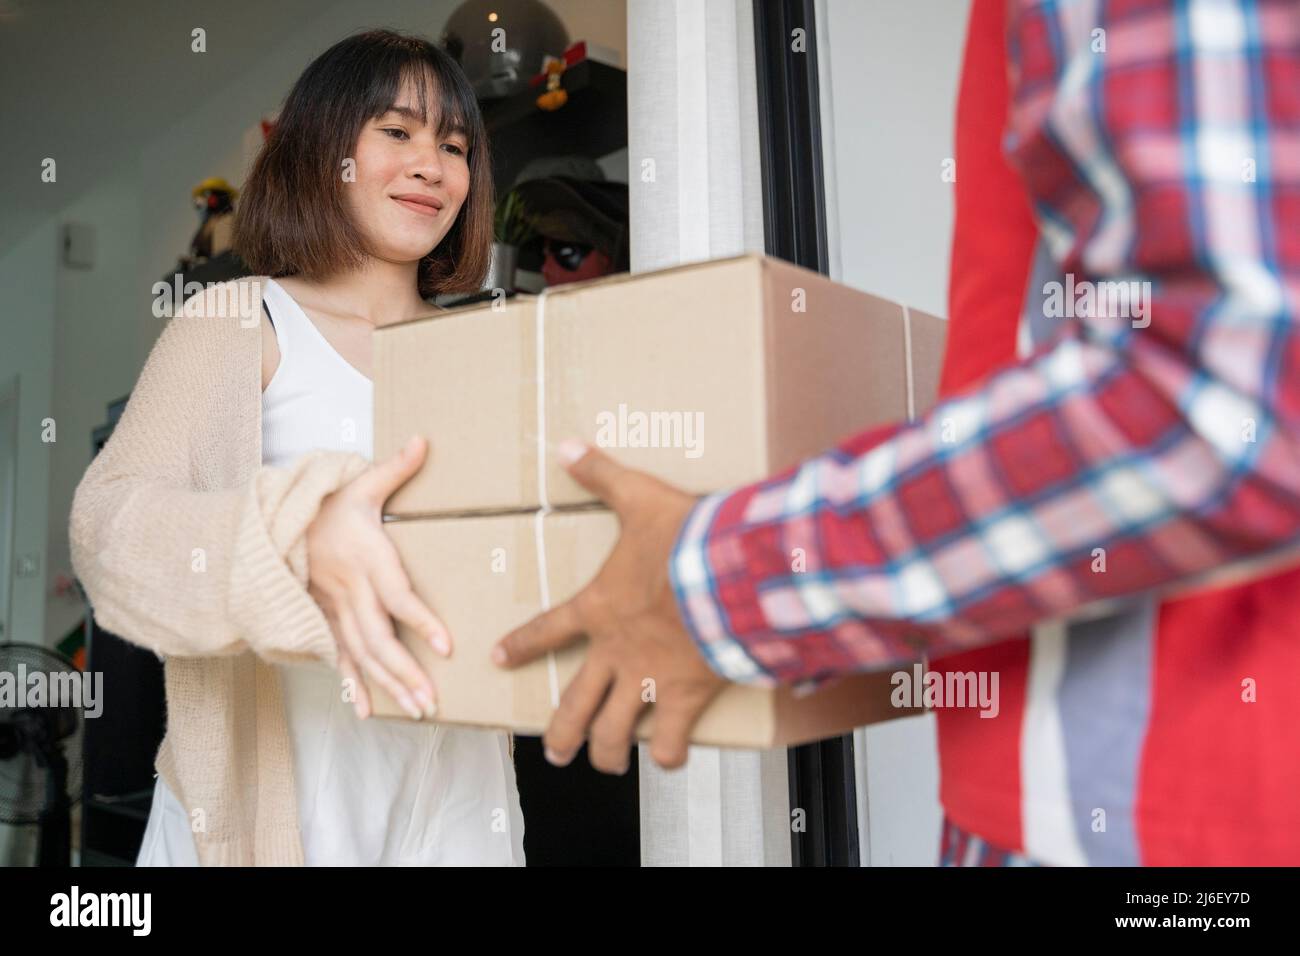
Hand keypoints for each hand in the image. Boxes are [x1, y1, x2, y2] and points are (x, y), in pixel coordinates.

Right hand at [306, 434, 449, 720]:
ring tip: (416, 710)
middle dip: (406, 671)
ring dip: (388, 684)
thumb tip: (424, 440)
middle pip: (379, 638)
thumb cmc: (324, 504)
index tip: (446, 645)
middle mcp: (351, 590)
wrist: (270, 524)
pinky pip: (338, 657)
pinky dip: (352, 685)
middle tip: (432, 700)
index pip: (398, 596)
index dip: (421, 621)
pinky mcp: (323, 619)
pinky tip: (369, 712)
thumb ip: (395, 468)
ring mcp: (334, 609)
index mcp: (366, 558)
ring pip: (362, 654)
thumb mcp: (359, 483)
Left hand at [492, 441, 728, 772]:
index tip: (499, 659)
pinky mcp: (686, 696)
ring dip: (606, 753)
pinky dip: (671, 754)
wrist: (727, 573)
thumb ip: (602, 474)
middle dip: (560, 734)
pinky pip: (672, 740)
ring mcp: (648, 680)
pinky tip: (671, 759)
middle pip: (574, 706)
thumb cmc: (685, 539)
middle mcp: (615, 653)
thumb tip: (569, 445)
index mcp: (598, 607)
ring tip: (605, 764)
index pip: (546, 630)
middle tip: (554, 752)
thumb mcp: (639, 497)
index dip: (521, 645)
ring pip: (613, 734)